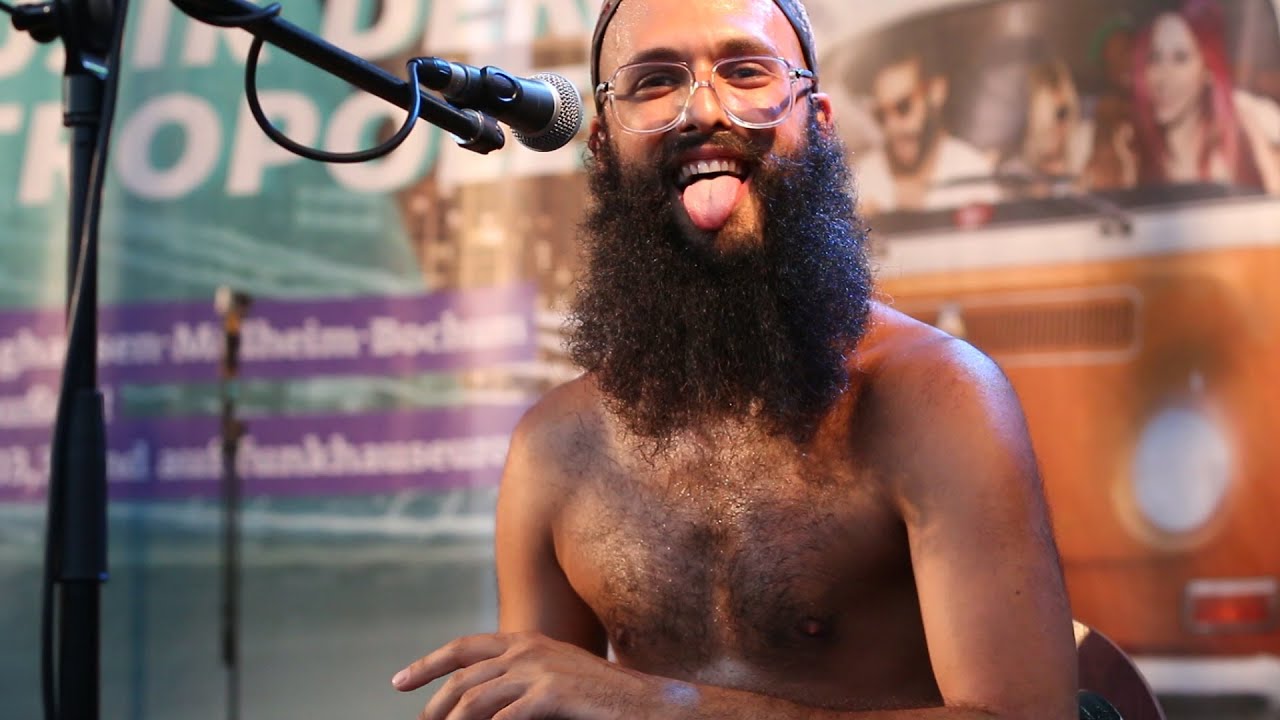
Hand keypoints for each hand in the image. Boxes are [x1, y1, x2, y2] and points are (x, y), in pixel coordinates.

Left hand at [391, 631, 659, 719]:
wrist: (650, 703)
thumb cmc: (602, 700)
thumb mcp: (556, 679)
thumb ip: (521, 680)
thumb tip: (483, 702)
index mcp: (527, 641)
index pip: (464, 648)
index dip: (427, 663)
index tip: (398, 682)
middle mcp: (528, 649)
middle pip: (462, 678)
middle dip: (433, 706)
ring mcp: (539, 670)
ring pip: (473, 701)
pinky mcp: (551, 695)